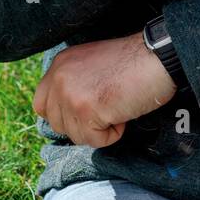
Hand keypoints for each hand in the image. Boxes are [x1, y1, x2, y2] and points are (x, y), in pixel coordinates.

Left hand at [33, 32, 177, 147]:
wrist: (157, 58)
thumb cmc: (134, 61)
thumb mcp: (92, 64)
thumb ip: (73, 82)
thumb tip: (66, 114)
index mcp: (59, 64)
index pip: (42, 104)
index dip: (63, 115)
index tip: (84, 113)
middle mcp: (59, 78)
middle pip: (57, 124)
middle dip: (82, 124)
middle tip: (107, 109)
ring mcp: (70, 94)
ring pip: (76, 135)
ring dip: (99, 129)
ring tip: (118, 107)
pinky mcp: (86, 111)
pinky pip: (94, 141)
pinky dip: (112, 134)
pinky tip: (123, 113)